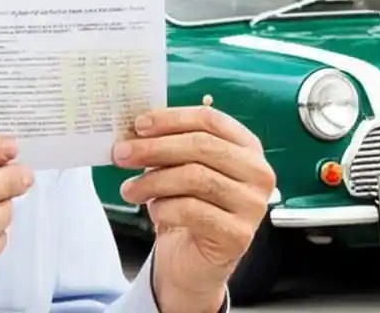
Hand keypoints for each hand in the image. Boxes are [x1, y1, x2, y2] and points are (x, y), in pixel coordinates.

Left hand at [114, 105, 275, 312]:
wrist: (194, 261)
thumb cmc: (188, 207)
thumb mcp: (180, 169)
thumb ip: (167, 145)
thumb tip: (134, 130)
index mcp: (247, 148)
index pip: (210, 120)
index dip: (171, 118)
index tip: (138, 125)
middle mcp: (257, 173)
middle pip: (201, 147)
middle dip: (155, 148)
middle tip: (121, 154)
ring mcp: (252, 205)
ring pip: (195, 178)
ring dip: (153, 181)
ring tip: (129, 189)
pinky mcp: (238, 235)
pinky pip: (192, 211)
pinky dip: (164, 208)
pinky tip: (155, 212)